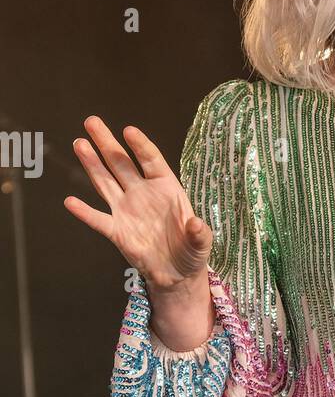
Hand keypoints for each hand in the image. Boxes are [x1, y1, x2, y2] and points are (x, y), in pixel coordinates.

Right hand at [64, 116, 212, 290]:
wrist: (177, 274)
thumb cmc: (191, 251)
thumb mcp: (202, 242)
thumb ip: (199, 233)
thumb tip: (195, 224)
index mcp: (166, 188)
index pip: (151, 160)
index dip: (141, 146)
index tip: (128, 131)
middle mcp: (143, 193)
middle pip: (122, 163)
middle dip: (107, 143)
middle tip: (92, 122)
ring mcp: (127, 210)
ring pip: (106, 182)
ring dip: (92, 164)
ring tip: (79, 144)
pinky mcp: (117, 231)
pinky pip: (98, 219)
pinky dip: (84, 212)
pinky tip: (70, 201)